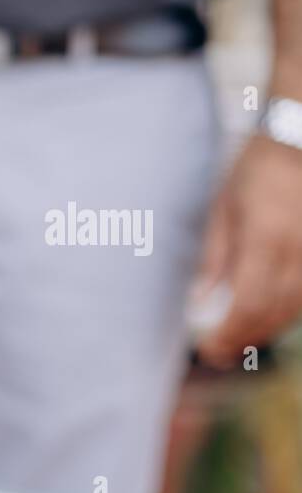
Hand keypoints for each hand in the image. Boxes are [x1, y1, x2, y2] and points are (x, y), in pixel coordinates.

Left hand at [197, 135, 301, 366]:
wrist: (301, 138)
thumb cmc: (256, 170)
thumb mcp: (223, 209)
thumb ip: (215, 257)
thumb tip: (201, 300)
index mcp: (266, 240)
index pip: (248, 305)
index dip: (229, 334)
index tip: (208, 350)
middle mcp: (299, 251)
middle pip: (273, 313)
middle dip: (244, 338)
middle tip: (218, 353)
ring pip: (296, 307)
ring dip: (266, 329)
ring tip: (238, 339)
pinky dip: (288, 310)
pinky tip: (267, 316)